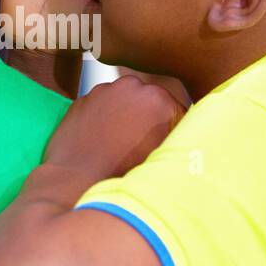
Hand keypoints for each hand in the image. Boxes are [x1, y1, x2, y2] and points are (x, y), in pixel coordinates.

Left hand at [43, 75, 187, 179]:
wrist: (77, 179)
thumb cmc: (122, 173)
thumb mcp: (162, 156)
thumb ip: (178, 139)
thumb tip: (188, 136)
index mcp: (159, 99)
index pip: (177, 113)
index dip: (173, 133)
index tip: (166, 147)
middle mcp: (132, 86)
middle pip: (150, 103)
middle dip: (149, 121)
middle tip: (142, 147)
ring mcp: (104, 90)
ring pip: (124, 102)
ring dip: (125, 117)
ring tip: (120, 145)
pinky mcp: (83, 98)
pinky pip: (101, 106)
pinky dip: (104, 119)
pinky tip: (102, 140)